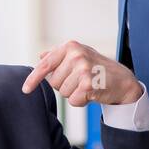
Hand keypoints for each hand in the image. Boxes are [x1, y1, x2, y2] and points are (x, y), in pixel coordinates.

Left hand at [21, 40, 143, 106]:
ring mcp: (83, 68)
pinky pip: (73, 100)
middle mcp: (76, 54)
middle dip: (65, 85)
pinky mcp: (89, 84)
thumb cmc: (98, 68)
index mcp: (70, 46)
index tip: (25, 90)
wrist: (123, 81)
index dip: (33, 79)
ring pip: (63, 92)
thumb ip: (59, 56)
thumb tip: (40, 56)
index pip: (45, 65)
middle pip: (54, 82)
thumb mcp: (79, 55)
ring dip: (74, 93)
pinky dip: (81, 101)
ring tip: (88, 85)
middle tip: (81, 80)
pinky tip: (92, 93)